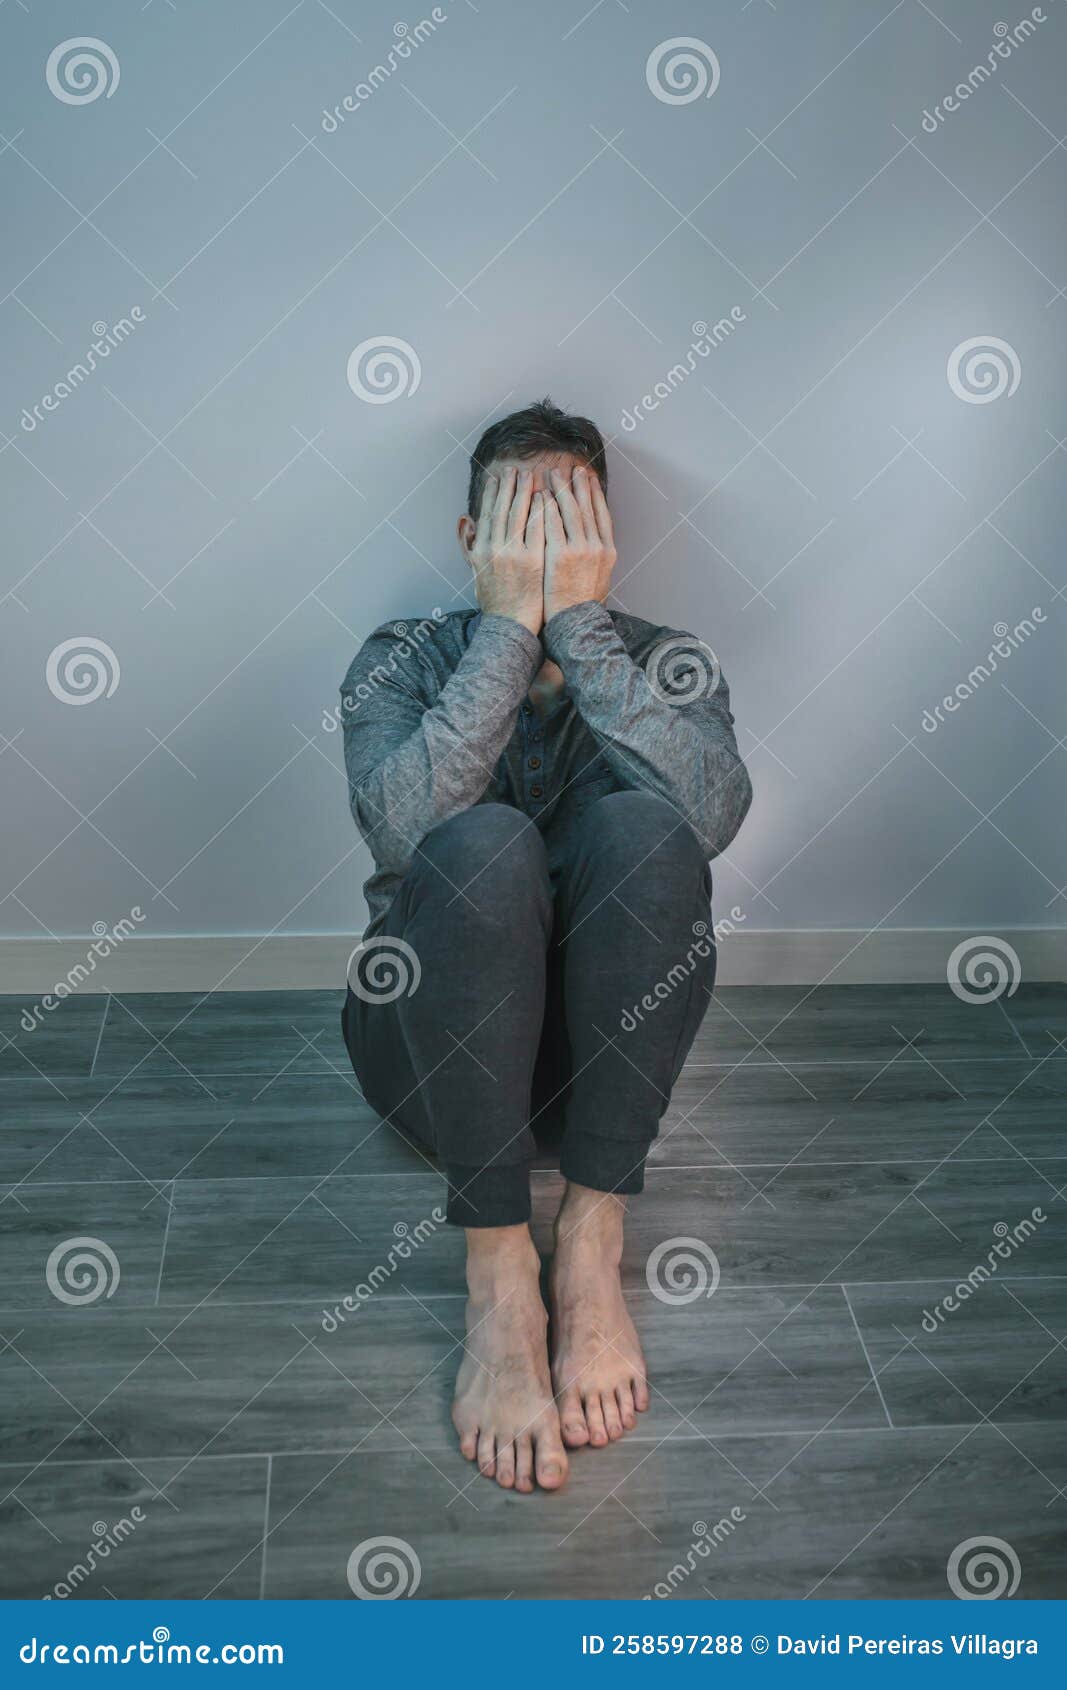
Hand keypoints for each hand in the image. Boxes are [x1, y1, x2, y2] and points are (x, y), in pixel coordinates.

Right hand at [470, 467, 544, 636]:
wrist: (511, 626)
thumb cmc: (496, 601)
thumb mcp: (475, 572)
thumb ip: (470, 544)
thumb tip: (465, 520)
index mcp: (480, 550)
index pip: (486, 514)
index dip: (491, 493)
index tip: (496, 477)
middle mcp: (494, 549)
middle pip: (501, 508)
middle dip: (508, 486)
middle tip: (515, 468)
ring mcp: (513, 554)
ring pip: (518, 514)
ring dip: (525, 491)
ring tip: (532, 475)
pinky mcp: (532, 560)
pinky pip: (537, 528)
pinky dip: (540, 510)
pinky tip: (545, 496)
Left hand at [543, 466, 615, 622]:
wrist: (575, 625)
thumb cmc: (581, 605)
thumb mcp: (599, 579)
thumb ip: (595, 558)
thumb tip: (592, 542)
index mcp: (608, 551)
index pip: (602, 514)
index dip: (595, 494)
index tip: (589, 478)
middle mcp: (597, 547)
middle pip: (587, 507)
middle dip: (578, 485)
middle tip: (571, 468)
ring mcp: (580, 550)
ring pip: (570, 510)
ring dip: (561, 489)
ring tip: (553, 474)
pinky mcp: (560, 555)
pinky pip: (552, 523)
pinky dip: (547, 506)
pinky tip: (541, 494)